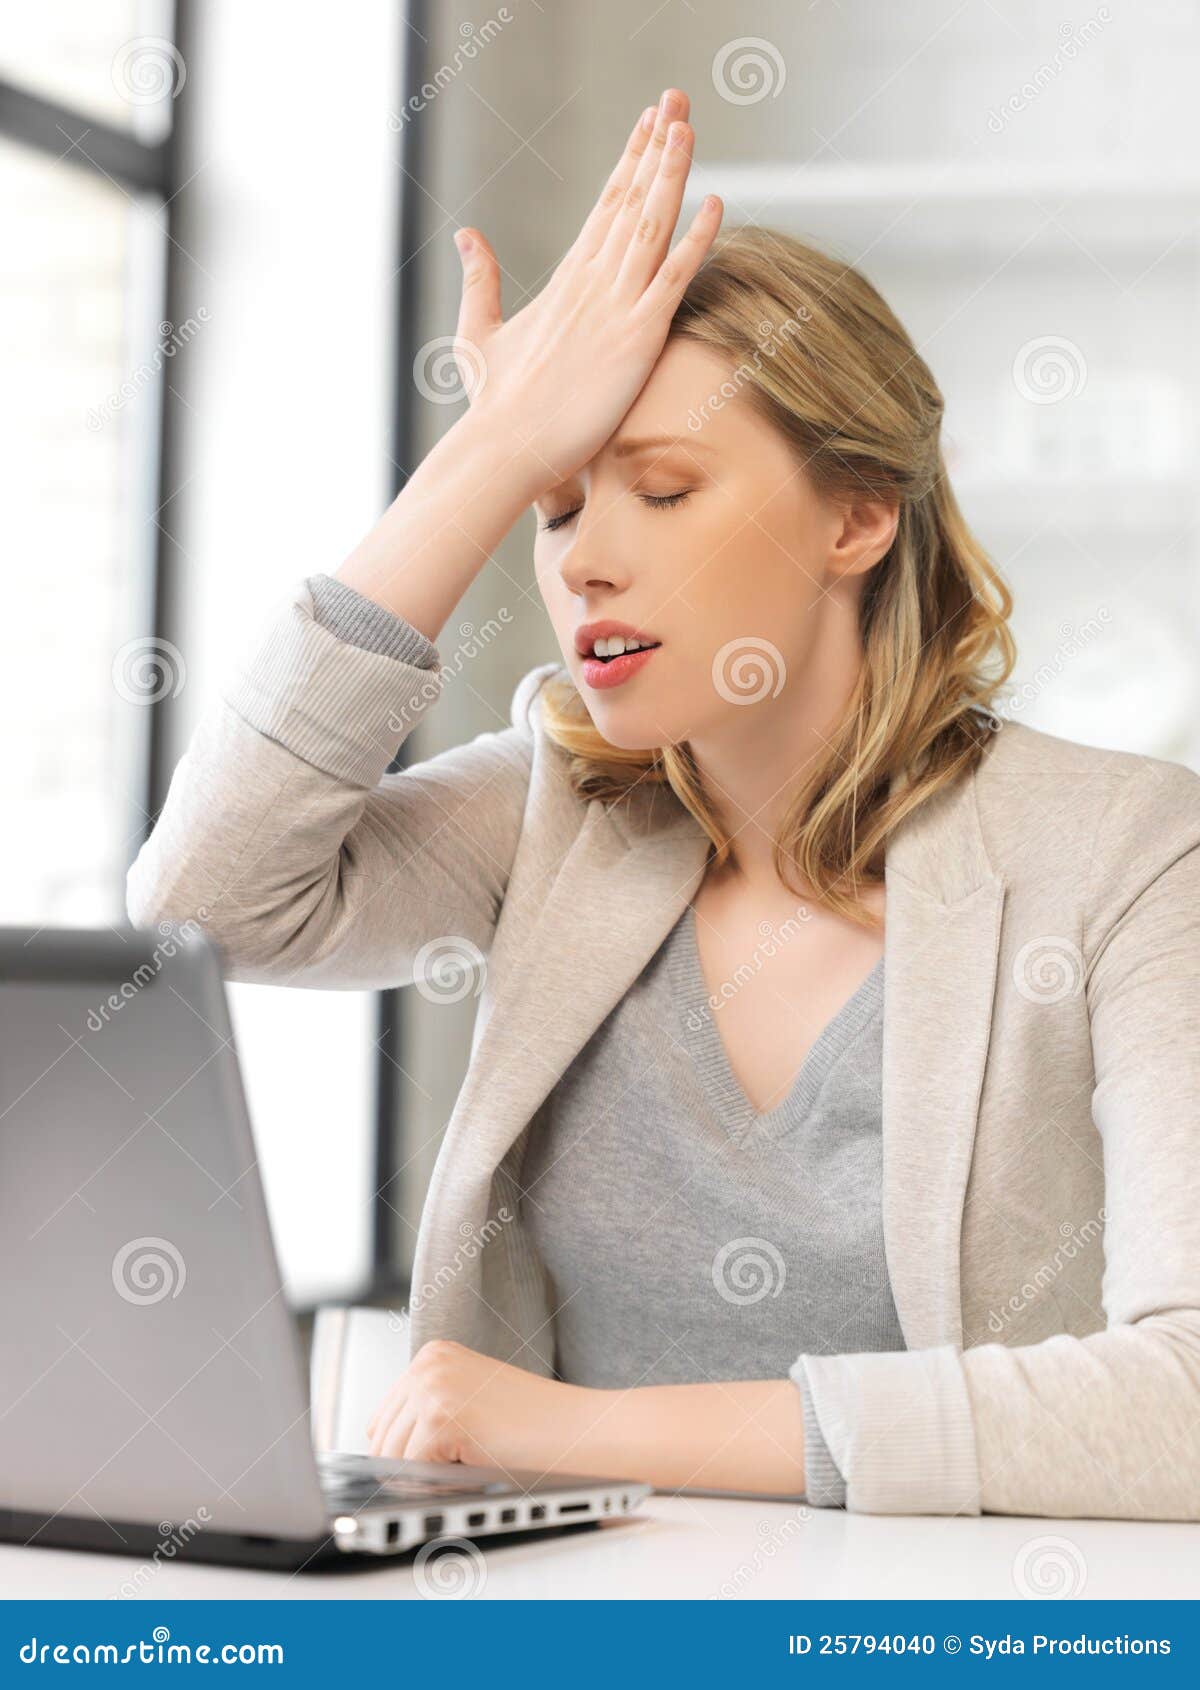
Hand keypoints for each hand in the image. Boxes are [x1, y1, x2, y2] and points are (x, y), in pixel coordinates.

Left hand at [364, 1339, 598, 1474]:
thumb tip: (383, 1455)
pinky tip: (474, 1467)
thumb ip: (428, 1413)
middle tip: (459, 1467)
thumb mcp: (470, 1402)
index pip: (385, 1419)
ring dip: (426, 1476)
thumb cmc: (533, 1425)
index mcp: (434, 1354)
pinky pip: (413, 1473)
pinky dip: (438, 1485)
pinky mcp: (440, 1418)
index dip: (406, 1452)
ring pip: (393, 1459)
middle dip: (413, 1467)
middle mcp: (428, 1363)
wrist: (577, 1430)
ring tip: (470, 1463)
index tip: (430, 1465)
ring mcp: (432, 1387)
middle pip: (382, 1439)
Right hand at [450, 87, 722, 498]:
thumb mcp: (477, 331)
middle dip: (654, 146)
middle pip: (631, 201)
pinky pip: (674, 279)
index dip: (630, 161)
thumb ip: (479, 278)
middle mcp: (592, 283)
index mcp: (565, 280)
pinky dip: (696, 240)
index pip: (605, 206)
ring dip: (672, 172)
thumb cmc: (493, 403)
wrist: (505, 446)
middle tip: (675, 98)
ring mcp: (615, 308)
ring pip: (652, 225)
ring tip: (688, 124)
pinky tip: (716, 202)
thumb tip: (466, 233)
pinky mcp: (636, 339)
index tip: (648, 122)